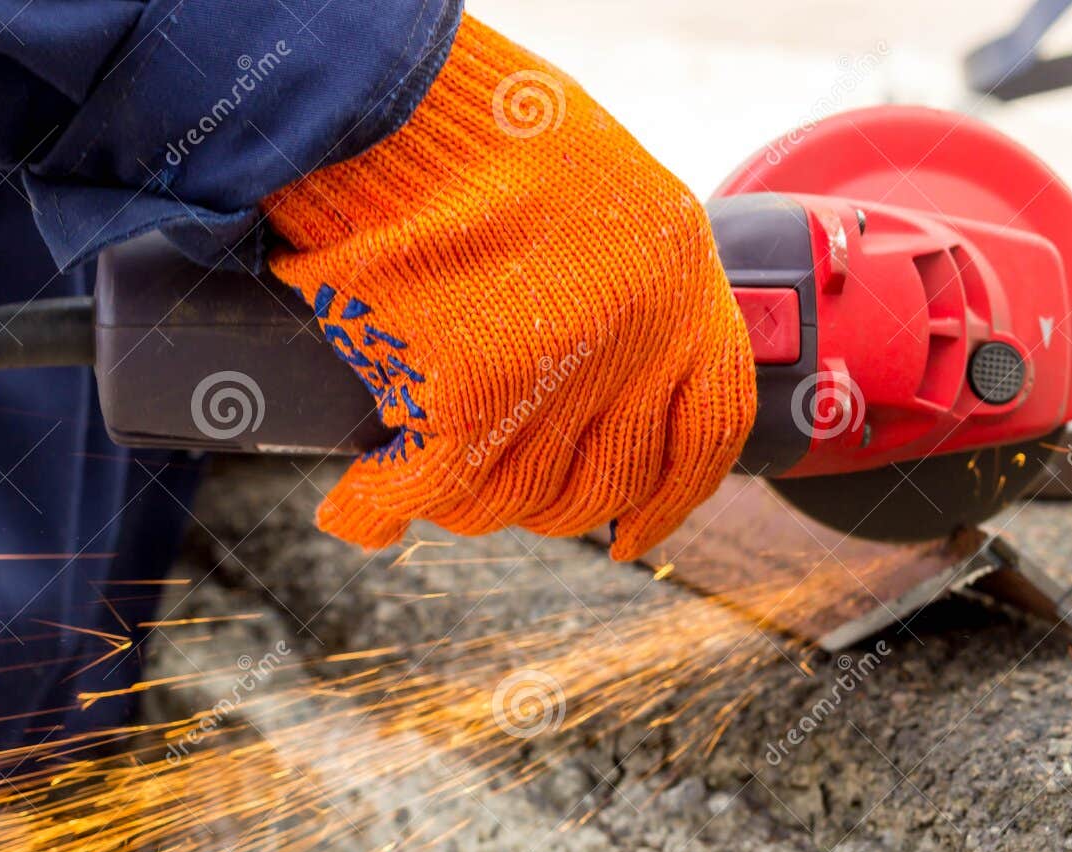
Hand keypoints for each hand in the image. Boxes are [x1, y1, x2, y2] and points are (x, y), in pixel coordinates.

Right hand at [262, 13, 755, 560]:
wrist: (400, 102)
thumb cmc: (488, 130)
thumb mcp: (612, 197)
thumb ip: (630, 287)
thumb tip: (607, 372)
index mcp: (684, 287)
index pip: (710, 430)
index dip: (676, 497)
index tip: (639, 529)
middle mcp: (636, 345)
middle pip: (608, 481)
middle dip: (557, 505)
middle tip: (508, 485)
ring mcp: (557, 380)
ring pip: (520, 500)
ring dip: (471, 505)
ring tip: (428, 479)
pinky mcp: (466, 398)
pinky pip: (428, 492)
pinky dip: (381, 507)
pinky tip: (361, 506)